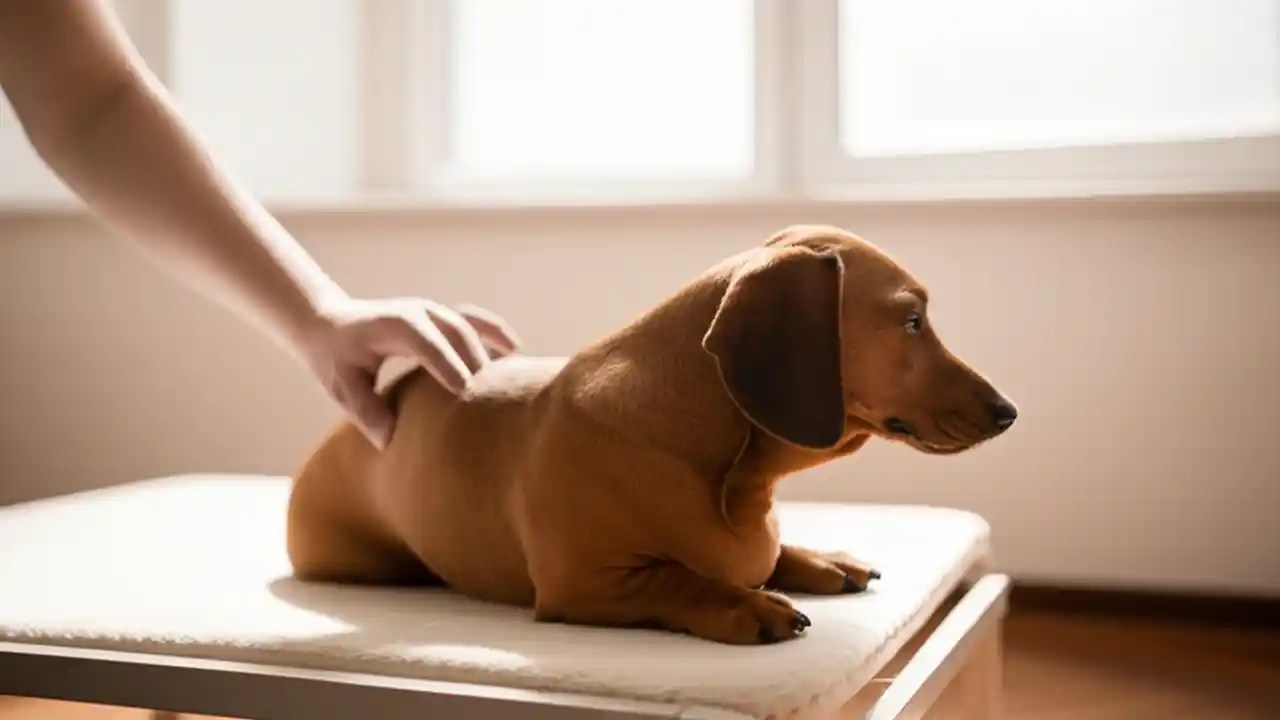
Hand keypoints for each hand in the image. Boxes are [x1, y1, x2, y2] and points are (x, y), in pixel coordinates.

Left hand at [296, 297, 519, 448]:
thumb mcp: (340, 386)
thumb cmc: (335, 358)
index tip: (465, 390)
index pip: (425, 342)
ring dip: (492, 347)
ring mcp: (432, 312)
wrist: (330, 324)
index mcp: (393, 326)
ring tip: (513, 376)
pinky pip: (475, 321)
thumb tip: (386, 440)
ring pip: (470, 325)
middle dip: (476, 363)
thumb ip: (363, 410)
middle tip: (493, 399)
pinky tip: (515, 350)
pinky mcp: (441, 317)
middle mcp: (418, 312)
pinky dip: (495, 333)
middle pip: (456, 333)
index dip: (446, 363)